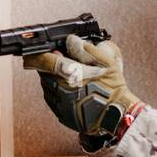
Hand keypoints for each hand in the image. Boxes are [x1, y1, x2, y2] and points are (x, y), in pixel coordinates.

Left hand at [24, 36, 139, 137]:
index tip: (46, 52)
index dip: (39, 53)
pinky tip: (72, 92)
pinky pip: (52, 100)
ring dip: (54, 79)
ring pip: (47, 86)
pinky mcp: (62, 114)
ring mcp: (59, 104)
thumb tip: (72, 40)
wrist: (117, 116)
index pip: (41, 60)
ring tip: (71, 79)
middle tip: (66, 64)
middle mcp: (60, 89)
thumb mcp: (106, 61)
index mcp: (69, 74)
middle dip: (51, 66)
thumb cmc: (113, 89)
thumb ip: (87, 48)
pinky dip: (58, 94)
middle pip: (43, 72)